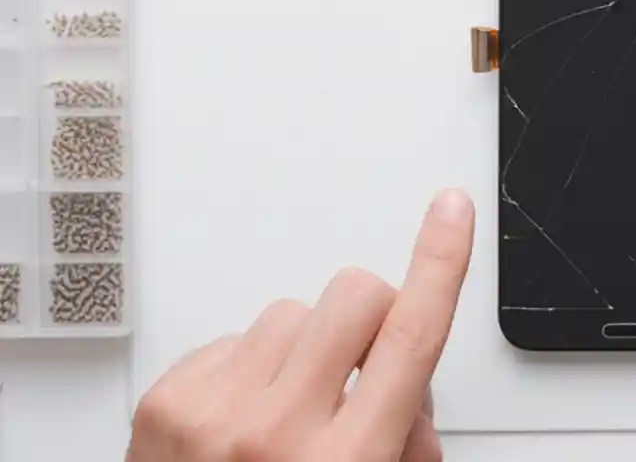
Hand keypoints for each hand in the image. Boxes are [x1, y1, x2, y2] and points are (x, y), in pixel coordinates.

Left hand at [126, 189, 475, 461]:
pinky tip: (242, 419)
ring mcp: (214, 413)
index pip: (411, 340)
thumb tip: (406, 385)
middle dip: (372, 316)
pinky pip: (235, 335)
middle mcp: (276, 433)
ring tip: (288, 411)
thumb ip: (406, 442)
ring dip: (305, 348)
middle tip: (364, 363)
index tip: (451, 213)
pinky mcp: (168, 400)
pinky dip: (251, 366)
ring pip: (292, 310)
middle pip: (354, 297)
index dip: (441, 265)